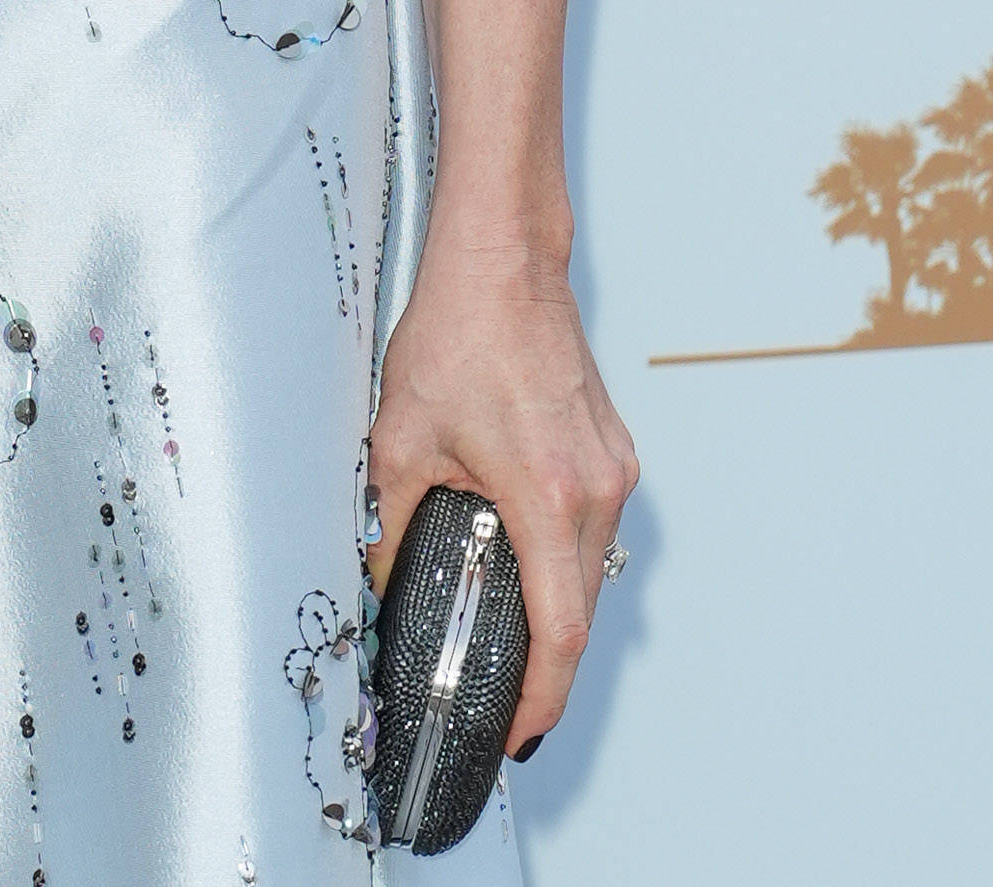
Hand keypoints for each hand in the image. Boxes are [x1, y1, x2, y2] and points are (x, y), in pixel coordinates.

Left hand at [370, 237, 638, 755]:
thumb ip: (389, 521)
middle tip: (500, 701)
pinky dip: (562, 560)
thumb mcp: (400, 438)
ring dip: (554, 609)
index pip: (559, 630)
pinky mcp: (612, 452)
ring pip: (591, 571)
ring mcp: (614, 469)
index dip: (540, 695)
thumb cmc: (458, 334)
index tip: (517, 731)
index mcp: (548, 495)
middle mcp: (597, 489)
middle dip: (544, 664)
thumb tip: (377, 579)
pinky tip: (522, 564)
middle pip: (581, 610)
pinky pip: (593, 530)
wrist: (503, 261)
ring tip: (506, 640)